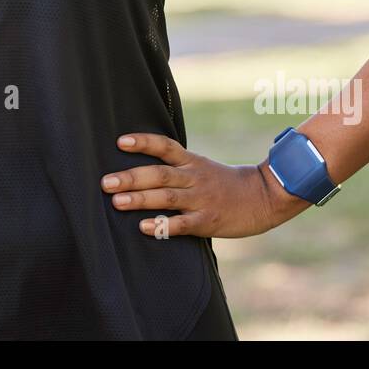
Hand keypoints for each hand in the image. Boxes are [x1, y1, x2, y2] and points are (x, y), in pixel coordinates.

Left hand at [100, 133, 289, 238]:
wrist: (262, 197)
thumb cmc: (224, 183)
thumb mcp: (201, 167)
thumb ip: (175, 167)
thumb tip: (137, 167)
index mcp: (191, 162)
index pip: (165, 146)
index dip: (143, 143)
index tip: (120, 142)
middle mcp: (194, 178)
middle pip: (159, 174)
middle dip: (131, 177)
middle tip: (106, 182)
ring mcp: (201, 199)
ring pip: (167, 197)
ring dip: (140, 199)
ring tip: (117, 202)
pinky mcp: (207, 221)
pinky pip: (181, 224)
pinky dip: (162, 225)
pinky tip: (143, 227)